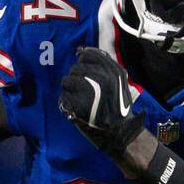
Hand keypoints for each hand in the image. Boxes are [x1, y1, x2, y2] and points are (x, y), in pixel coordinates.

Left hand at [59, 47, 146, 163]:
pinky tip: (74, 109)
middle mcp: (102, 78)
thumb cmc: (118, 108)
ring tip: (77, 99)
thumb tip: (82, 51)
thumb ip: (105, 68)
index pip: (88, 54)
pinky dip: (66, 103)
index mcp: (113, 71)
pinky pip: (63, 97)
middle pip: (75, 68)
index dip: (81, 59)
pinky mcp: (79, 104)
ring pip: (67, 80)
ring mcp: (90, 90)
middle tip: (80, 90)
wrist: (120, 132)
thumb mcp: (120, 83)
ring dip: (69, 90)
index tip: (80, 66)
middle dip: (75, 78)